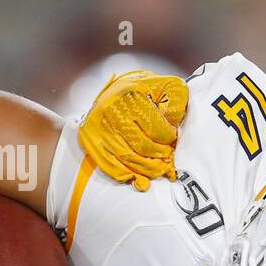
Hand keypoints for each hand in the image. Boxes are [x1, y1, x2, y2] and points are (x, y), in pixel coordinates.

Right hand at [78, 70, 187, 189]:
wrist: (116, 91)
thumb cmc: (147, 90)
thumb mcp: (168, 86)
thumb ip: (177, 101)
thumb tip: (172, 124)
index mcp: (131, 95)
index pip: (156, 129)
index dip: (169, 139)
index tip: (173, 139)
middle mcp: (111, 110)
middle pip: (141, 147)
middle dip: (160, 156)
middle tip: (169, 158)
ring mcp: (97, 125)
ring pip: (127, 159)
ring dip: (148, 170)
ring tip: (161, 170)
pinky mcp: (89, 138)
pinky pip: (109, 165)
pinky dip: (127, 175)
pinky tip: (140, 179)